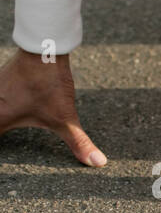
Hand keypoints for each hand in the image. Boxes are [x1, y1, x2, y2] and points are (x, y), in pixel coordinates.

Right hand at [0, 50, 105, 165]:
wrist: (43, 49)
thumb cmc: (48, 84)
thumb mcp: (65, 119)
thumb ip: (79, 143)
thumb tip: (98, 162)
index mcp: (0, 116)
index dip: (0, 150)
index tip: (6, 158)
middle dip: (2, 131)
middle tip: (8, 140)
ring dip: (2, 119)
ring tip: (8, 126)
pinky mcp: (1, 80)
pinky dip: (3, 105)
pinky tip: (9, 107)